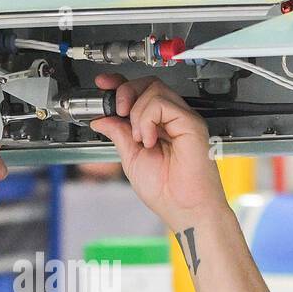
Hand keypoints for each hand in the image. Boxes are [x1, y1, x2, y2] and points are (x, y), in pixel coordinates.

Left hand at [89, 74, 229, 228]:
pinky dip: (147, 119)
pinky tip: (151, 140)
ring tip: (141, 139)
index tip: (102, 84)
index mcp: (157, 125)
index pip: (140, 92)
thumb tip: (101, 118)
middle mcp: (171, 119)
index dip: (119, 84)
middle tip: (118, 112)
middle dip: (125, 92)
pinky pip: (162, 103)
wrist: (183, 208)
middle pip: (147, 83)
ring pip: (153, 90)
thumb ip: (118, 134)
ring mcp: (182, 118)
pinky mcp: (190, 122)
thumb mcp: (131, 158)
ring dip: (137, 113)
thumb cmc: (166, 191)